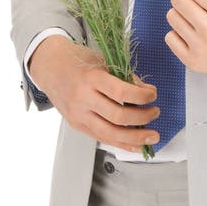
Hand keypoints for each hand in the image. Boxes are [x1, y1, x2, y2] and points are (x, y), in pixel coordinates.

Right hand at [29, 35, 160, 151]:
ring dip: (135, 137)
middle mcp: (83, 99)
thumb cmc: (78, 61)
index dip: (142, 97)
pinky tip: (136, 145)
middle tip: (155, 112)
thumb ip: (124, 76)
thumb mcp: (102, 61)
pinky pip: (101, 138)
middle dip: (142, 118)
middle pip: (117, 117)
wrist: (50, 68)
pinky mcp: (77, 125)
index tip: (153, 94)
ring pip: (110, 134)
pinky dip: (121, 144)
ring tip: (152, 135)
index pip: (121, 92)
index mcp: (91, 78)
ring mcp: (78, 115)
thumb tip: (145, 92)